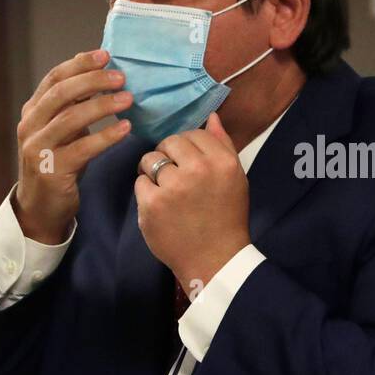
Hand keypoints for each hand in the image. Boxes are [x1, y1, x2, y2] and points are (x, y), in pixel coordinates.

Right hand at [15, 49, 131, 243]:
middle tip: (121, 77)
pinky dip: (106, 136)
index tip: (105, 55)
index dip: (79, 64)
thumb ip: (74, 104)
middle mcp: (30, 126)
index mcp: (33, 111)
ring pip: (71, 119)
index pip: (54, 78)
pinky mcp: (52, 170)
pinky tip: (125, 128)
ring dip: (102, 105)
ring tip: (128, 98)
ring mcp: (38, 148)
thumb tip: (97, 69)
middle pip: (61, 93)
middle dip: (93, 81)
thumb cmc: (58, 164)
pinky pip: (82, 148)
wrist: (41, 207)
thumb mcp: (63, 130)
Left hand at [134, 113, 250, 291]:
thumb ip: (223, 145)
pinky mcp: (151, 204)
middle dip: (169, 154)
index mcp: (222, 162)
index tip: (189, 162)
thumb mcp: (235, 178)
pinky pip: (140, 182)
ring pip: (151, 159)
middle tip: (175, 175)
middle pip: (170, 142)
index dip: (188, 146)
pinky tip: (160, 205)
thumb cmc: (227, 217)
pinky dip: (146, 191)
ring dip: (154, 171)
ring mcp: (173, 187)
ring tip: (165, 189)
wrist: (215, 259)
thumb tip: (212, 116)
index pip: (195, 133)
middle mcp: (198, 170)